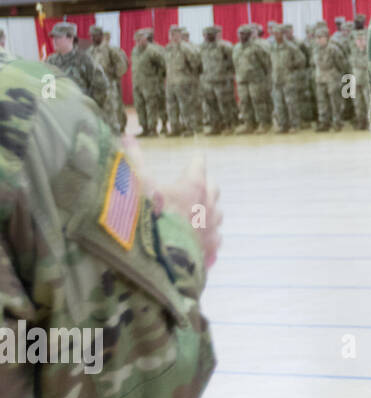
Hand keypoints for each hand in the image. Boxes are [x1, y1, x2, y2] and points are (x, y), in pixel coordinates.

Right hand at [125, 138, 222, 270]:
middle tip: (192, 187)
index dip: (194, 162)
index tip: (193, 160)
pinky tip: (197, 240)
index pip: (199, 164)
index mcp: (193, 185)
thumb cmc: (144, 217)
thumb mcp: (135, 185)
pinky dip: (207, 237)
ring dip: (207, 211)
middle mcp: (208, 204)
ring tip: (194, 213)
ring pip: (217, 214)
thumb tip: (126, 136)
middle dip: (204, 185)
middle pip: (213, 188)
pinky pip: (215, 240)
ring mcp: (212, 228)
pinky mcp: (211, 250)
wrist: (153, 261)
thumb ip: (133, 160)